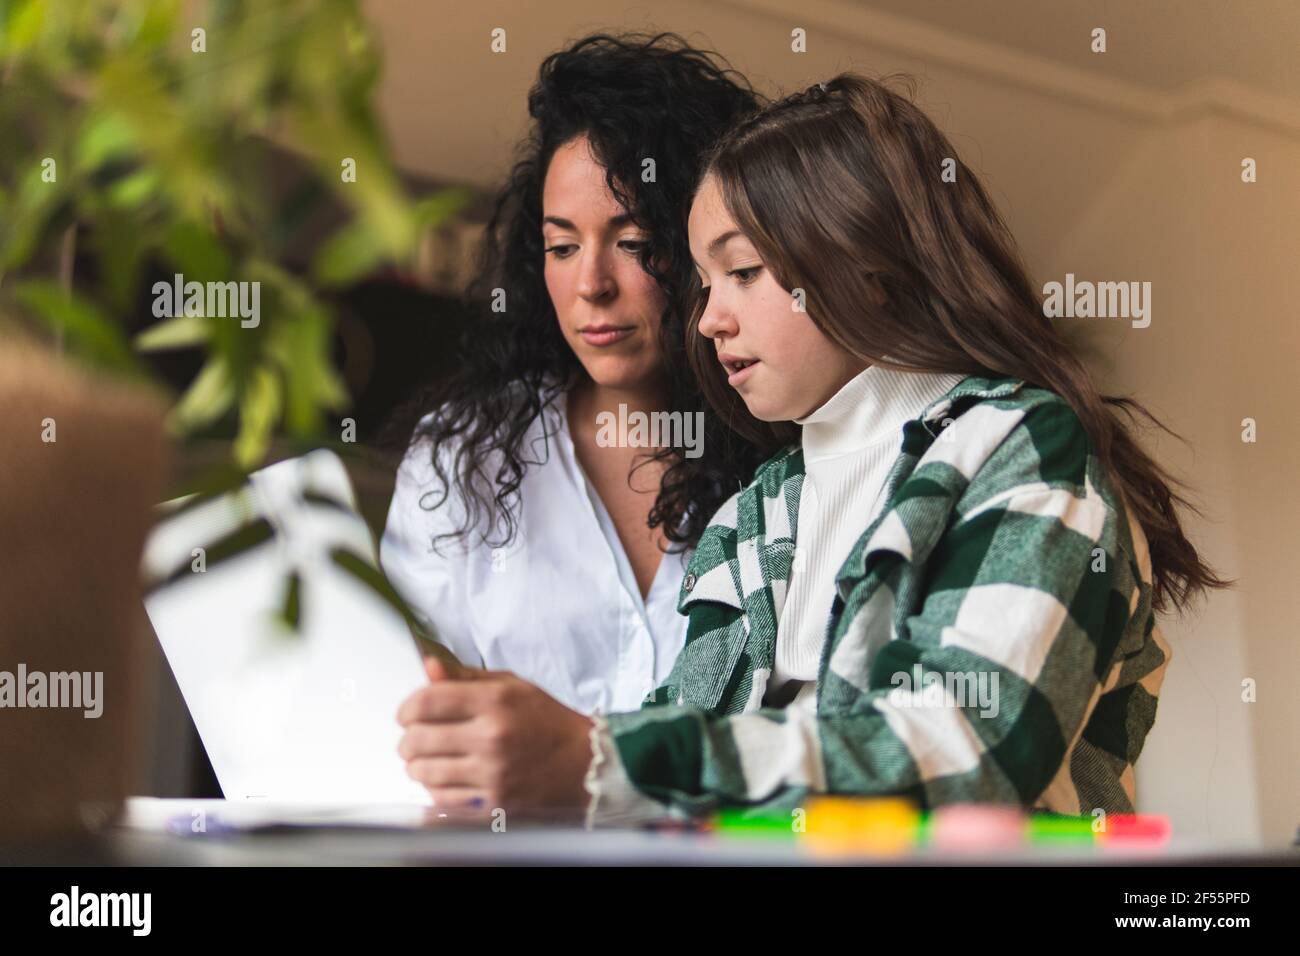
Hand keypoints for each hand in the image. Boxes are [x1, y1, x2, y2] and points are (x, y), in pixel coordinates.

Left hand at [396, 657, 594, 817]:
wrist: (583, 763)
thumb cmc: (546, 721)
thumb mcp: (511, 686)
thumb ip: (465, 676)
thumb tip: (428, 666)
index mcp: (495, 701)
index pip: (425, 702)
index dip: (406, 708)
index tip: (406, 714)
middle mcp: (492, 737)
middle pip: (417, 739)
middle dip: (407, 739)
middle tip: (413, 739)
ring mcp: (492, 774)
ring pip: (424, 772)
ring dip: (418, 765)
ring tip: (426, 759)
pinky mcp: (493, 804)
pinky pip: (442, 799)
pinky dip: (435, 789)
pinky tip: (446, 779)